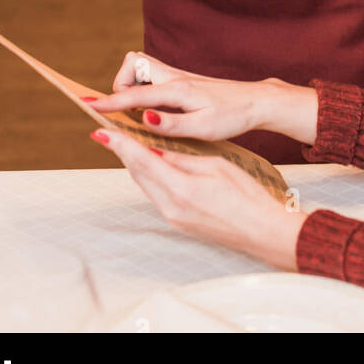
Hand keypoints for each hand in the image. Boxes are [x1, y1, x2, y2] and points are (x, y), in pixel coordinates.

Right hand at [90, 50, 318, 145]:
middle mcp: (175, 77)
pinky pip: (152, 78)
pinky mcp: (182, 81)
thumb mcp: (203, 127)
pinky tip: (151, 111)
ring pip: (142, 69)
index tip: (86, 104)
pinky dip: (143, 89)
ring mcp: (178, 77)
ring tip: (136, 114)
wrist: (256, 102)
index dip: (109, 101)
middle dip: (120, 84)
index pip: (134, 93)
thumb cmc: (232, 116)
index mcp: (177, 89)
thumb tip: (143, 118)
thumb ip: (171, 123)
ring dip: (131, 86)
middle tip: (124, 112)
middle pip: (133, 65)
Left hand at [90, 133, 306, 268]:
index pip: (142, 161)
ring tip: (125, 144)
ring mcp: (173, 217)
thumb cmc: (246, 195)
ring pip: (145, 184)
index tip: (101, 131)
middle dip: (123, 152)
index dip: (120, 144)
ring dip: (134, 164)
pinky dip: (148, 177)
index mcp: (180, 188)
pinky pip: (155, 194)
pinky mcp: (178, 222)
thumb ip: (184, 159)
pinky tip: (150, 165)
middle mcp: (170, 206)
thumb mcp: (217, 166)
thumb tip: (159, 153)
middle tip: (110, 131)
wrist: (262, 231)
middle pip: (138, 174)